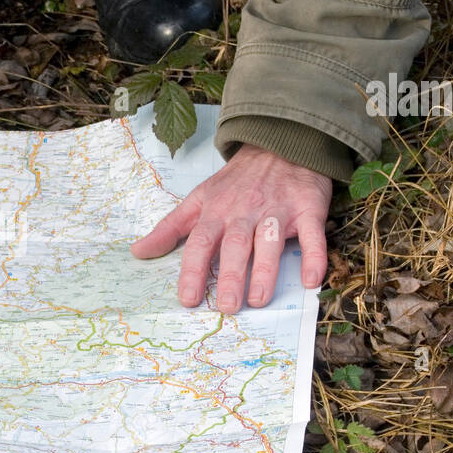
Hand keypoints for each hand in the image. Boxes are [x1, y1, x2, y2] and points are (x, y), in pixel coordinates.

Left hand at [131, 144, 330, 312]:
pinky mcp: (307, 209)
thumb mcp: (198, 199)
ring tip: (259, 299)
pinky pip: (312, 234)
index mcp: (216, 212)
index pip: (200, 243)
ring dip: (265, 271)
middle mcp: (244, 212)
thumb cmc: (236, 181)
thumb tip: (137, 252)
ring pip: (269, 242)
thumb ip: (170, 228)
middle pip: (235, 246)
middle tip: (227, 307)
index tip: (189, 298)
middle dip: (230, 276)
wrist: (280, 145)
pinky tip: (311, 279)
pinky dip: (314, 255)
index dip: (193, 271)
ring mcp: (276, 211)